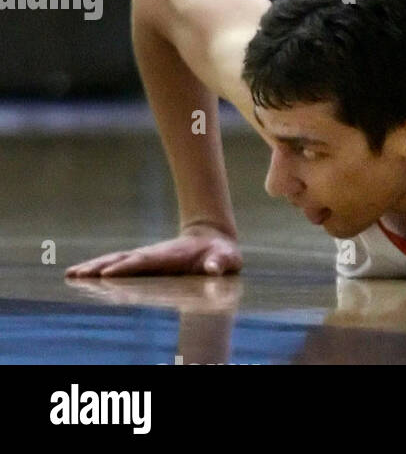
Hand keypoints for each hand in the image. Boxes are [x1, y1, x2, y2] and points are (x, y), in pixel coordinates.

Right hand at [65, 224, 241, 278]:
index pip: (146, 261)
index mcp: (171, 255)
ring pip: (115, 261)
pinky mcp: (140, 262)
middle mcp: (153, 254)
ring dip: (94, 268)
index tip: (109, 274)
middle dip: (102, 267)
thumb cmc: (221, 254)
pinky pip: (116, 265)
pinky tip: (79, 274)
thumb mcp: (227, 258)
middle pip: (123, 260)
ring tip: (71, 274)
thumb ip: (220, 262)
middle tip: (79, 275)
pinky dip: (98, 269)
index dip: (128, 267)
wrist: (213, 238)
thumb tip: (213, 268)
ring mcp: (145, 257)